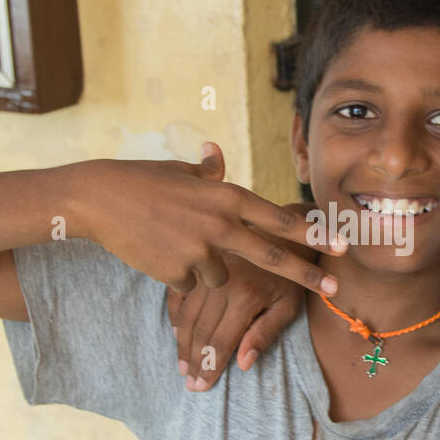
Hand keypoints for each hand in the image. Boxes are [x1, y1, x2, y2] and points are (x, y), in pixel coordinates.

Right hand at [77, 143, 344, 294]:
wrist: (99, 200)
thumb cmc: (140, 180)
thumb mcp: (180, 171)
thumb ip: (207, 172)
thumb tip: (217, 151)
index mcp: (226, 196)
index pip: (278, 219)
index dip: (311, 233)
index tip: (340, 244)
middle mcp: (220, 224)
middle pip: (272, 256)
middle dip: (306, 274)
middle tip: (334, 288)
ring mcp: (200, 251)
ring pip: (222, 275)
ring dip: (207, 266)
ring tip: (174, 241)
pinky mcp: (179, 274)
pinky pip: (191, 283)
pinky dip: (180, 274)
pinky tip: (158, 252)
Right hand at [166, 251, 305, 390]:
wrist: (281, 235)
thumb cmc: (288, 277)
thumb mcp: (288, 305)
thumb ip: (265, 333)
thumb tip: (243, 364)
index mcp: (246, 296)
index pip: (222, 341)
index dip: (210, 367)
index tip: (201, 388)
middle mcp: (221, 284)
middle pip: (200, 332)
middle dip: (194, 362)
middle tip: (189, 384)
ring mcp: (206, 274)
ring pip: (186, 316)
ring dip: (181, 344)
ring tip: (182, 367)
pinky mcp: (198, 266)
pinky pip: (178, 295)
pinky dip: (174, 317)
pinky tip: (176, 334)